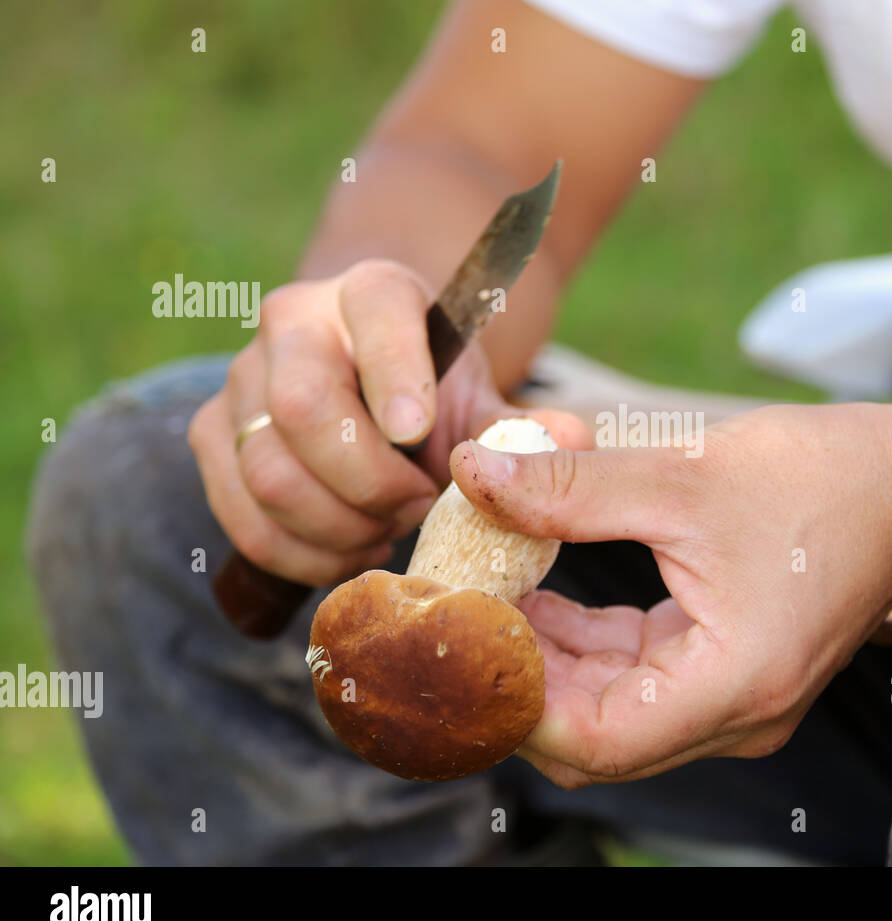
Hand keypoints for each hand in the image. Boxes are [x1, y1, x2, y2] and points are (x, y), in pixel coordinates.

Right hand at [188, 258, 588, 586]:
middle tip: (417, 508)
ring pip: (267, 472)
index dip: (398, 378)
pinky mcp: (214, 436)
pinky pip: (241, 517)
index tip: (424, 436)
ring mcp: (240, 379)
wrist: (366, 378)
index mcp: (371, 293)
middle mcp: (292, 323)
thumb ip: (521, 426)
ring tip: (387, 532)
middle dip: (369, 482)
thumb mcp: (482, 399)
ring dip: (337, 527)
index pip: (380, 318)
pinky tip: (348, 551)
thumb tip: (575, 441)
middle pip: (303, 409)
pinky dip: (300, 554)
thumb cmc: (433, 391)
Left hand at [447, 402, 891, 786]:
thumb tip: (475, 474)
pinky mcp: (728, 673)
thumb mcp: (685, 479)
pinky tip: (542, 585)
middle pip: (592, 737)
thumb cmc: (827, 480)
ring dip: (545, 656)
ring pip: (607, 711)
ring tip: (490, 585)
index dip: (513, 699)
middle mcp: (736, 715)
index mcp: (734, 685)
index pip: (592, 741)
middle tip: (459, 608)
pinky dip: (584, 643)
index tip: (460, 633)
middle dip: (517, 675)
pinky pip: (636, 679)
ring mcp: (734, 701)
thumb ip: (571, 489)